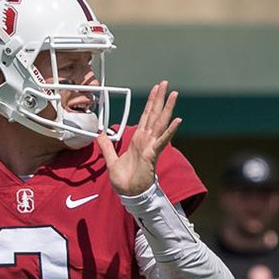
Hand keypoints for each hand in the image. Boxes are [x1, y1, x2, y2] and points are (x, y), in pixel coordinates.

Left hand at [95, 81, 179, 197]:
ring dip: (167, 108)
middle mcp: (146, 140)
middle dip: (160, 98)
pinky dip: (170, 131)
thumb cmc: (125, 181)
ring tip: (174, 94)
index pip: (145, 116)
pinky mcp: (152, 155)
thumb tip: (100, 134)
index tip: (156, 89)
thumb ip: (106, 146)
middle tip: (165, 83)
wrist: (129, 194)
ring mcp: (151, 146)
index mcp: (138, 140)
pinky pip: (162, 140)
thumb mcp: (110, 160)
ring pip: (160, 123)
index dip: (150, 102)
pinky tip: (178, 120)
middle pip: (154, 115)